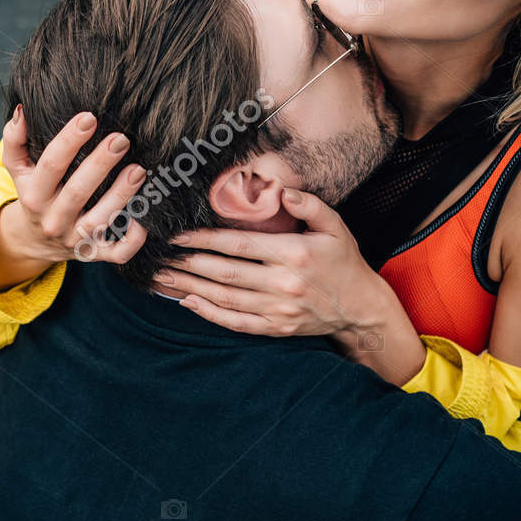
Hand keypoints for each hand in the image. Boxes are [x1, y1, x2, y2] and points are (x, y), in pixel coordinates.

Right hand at [0, 106, 148, 266]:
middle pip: (77, 192)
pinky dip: (132, 241)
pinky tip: (143, 218)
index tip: (89, 117)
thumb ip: (14, 140)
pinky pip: (116, 254)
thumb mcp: (17, 169)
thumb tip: (23, 111)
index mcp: (34, 196)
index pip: (51, 166)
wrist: (33, 241)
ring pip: (99, 220)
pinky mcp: (93, 253)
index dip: (69, 141)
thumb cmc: (32, 193)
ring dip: (121, 195)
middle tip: (121, 139)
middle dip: (100, 164)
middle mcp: (53, 220)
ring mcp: (74, 240)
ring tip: (139, 169)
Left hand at [156, 188, 426, 381]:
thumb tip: (282, 192)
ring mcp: (279, 310)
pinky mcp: (277, 328)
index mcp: (295, 254)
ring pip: (225, 298)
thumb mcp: (335, 226)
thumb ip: (310, 205)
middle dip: (188, 263)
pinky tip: (187, 303)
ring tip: (162, 278)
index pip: (239, 246)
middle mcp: (284, 284)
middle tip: (157, 256)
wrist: (362, 308)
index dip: (204, 240)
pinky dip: (210, 314)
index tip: (177, 235)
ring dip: (190, 288)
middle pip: (225, 273)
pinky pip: (237, 323)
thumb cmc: (344, 261)